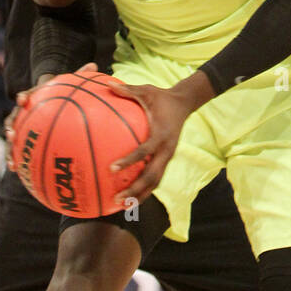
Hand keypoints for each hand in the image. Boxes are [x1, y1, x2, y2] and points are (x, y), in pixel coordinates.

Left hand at [107, 72, 211, 204]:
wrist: (184, 103)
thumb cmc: (161, 97)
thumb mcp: (146, 90)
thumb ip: (127, 90)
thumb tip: (106, 84)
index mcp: (161, 134)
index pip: (144, 151)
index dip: (129, 161)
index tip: (112, 168)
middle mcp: (166, 150)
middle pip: (152, 176)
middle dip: (135, 190)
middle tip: (117, 199)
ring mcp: (168, 157)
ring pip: (155, 182)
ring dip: (140, 195)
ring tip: (122, 206)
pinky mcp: (166, 159)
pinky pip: (155, 177)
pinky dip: (144, 188)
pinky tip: (130, 196)